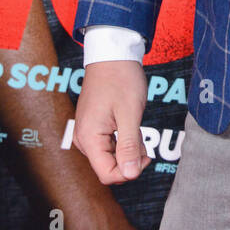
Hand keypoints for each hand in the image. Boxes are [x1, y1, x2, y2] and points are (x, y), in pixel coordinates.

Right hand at [73, 60, 151, 183]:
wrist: (112, 55)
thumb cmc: (121, 80)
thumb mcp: (130, 115)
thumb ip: (130, 147)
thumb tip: (131, 174)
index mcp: (89, 138)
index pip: (107, 174)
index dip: (129, 171)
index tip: (146, 156)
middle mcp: (83, 139)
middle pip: (108, 167)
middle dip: (130, 158)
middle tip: (144, 137)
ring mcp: (86, 132)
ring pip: (110, 156)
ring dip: (128, 148)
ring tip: (136, 126)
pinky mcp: (92, 127)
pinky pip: (109, 144)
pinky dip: (124, 139)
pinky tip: (130, 124)